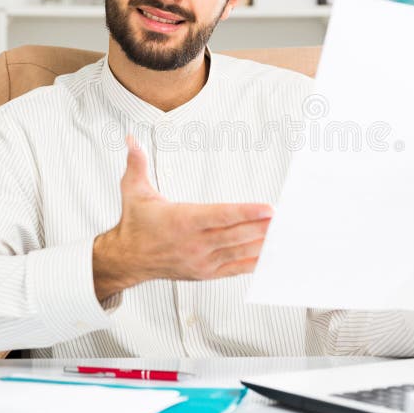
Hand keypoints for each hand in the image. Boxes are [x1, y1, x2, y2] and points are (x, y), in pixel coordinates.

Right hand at [92, 136, 272, 300]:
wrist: (127, 258)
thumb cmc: (136, 224)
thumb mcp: (133, 190)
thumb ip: (137, 163)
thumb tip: (131, 139)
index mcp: (181, 221)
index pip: (219, 215)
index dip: (246, 212)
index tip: (268, 208)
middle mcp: (193, 243)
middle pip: (235, 235)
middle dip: (263, 227)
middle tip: (286, 220)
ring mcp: (201, 261)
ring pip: (238, 252)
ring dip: (263, 244)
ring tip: (284, 235)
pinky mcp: (205, 273)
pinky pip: (234, 269)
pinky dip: (253, 262)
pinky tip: (269, 256)